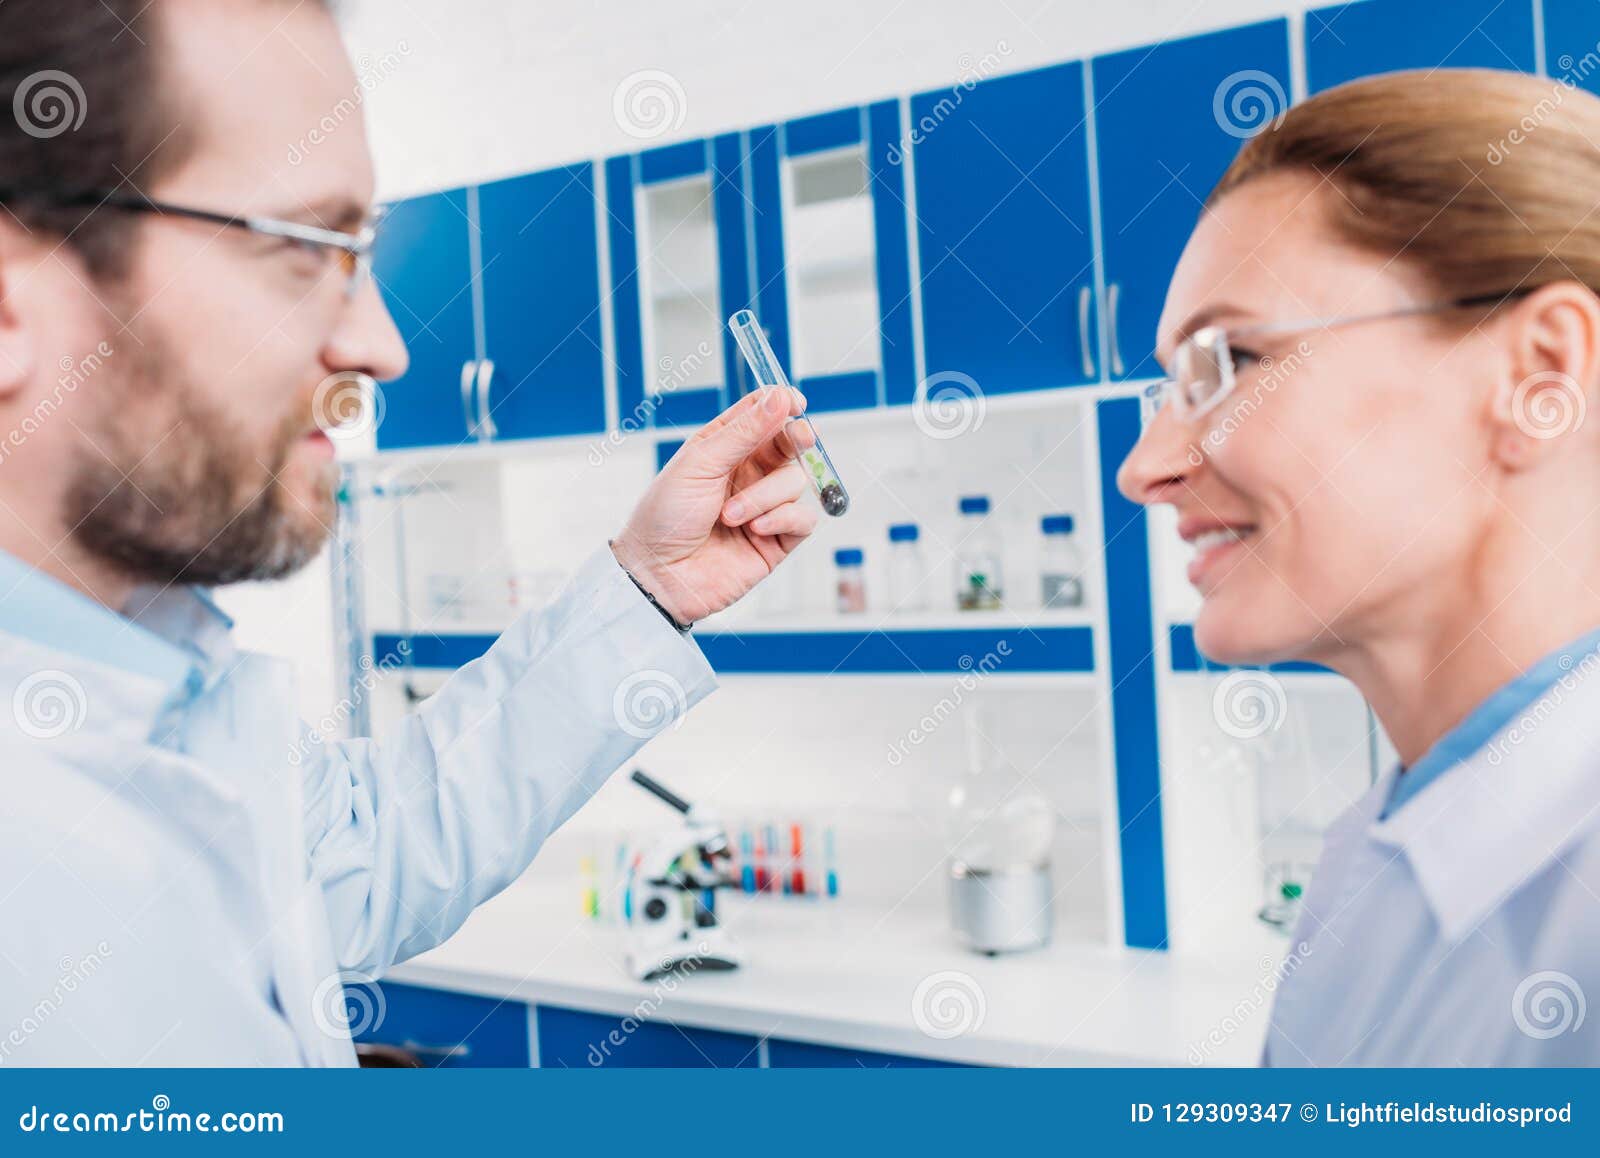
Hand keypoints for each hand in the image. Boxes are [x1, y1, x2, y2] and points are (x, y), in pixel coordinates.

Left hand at [611, 387, 820, 623]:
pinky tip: (755, 530)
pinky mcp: (776, 540)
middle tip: (798, 438)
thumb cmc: (665, 516)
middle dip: (796, 439)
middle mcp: (747, 474)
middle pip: (788, 444)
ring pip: (795, 482)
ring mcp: (764, 506)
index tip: (794, 401)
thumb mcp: (700, 464)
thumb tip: (780, 398)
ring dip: (765, 496)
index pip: (761, 414)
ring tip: (730, 516)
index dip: (781, 403)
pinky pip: (803, 519)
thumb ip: (743, 432)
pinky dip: (783, 519)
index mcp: (723, 448)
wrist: (658, 575)